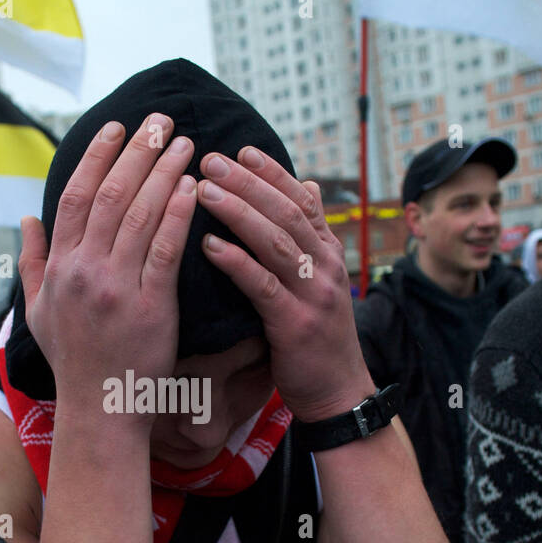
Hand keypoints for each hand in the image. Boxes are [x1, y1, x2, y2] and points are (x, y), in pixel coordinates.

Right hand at [18, 113, 196, 421]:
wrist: (100, 409)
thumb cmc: (73, 361)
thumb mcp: (38, 310)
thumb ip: (33, 261)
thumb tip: (26, 218)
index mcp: (60, 267)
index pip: (74, 195)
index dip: (96, 156)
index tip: (117, 127)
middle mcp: (85, 271)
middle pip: (110, 195)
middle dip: (137, 151)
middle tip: (160, 120)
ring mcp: (117, 288)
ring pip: (140, 215)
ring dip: (164, 172)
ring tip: (185, 143)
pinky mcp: (151, 307)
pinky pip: (166, 250)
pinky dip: (179, 214)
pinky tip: (193, 188)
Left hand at [196, 148, 373, 422]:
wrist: (338, 392)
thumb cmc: (318, 336)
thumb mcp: (322, 279)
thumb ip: (313, 234)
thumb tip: (309, 185)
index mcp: (329, 252)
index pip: (301, 199)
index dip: (271, 172)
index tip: (239, 150)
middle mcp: (326, 266)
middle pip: (285, 212)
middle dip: (247, 182)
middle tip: (211, 160)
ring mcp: (313, 294)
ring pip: (275, 241)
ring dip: (237, 211)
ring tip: (203, 190)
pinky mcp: (295, 324)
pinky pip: (262, 285)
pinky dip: (235, 262)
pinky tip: (208, 245)